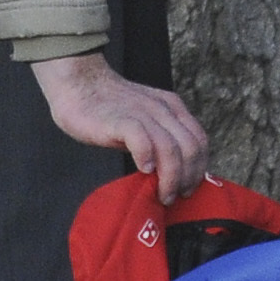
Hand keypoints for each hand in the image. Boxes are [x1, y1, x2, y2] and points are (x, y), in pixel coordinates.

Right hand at [31, 52, 208, 202]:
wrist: (79, 84)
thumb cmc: (110, 109)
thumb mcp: (146, 120)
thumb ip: (160, 139)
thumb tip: (172, 174)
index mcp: (172, 108)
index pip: (200, 141)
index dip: (198, 169)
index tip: (187, 189)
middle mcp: (162, 109)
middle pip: (190, 148)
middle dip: (187, 178)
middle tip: (174, 196)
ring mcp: (142, 113)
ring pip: (170, 148)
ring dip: (170, 178)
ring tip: (161, 194)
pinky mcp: (120, 119)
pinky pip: (142, 139)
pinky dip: (146, 157)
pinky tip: (142, 170)